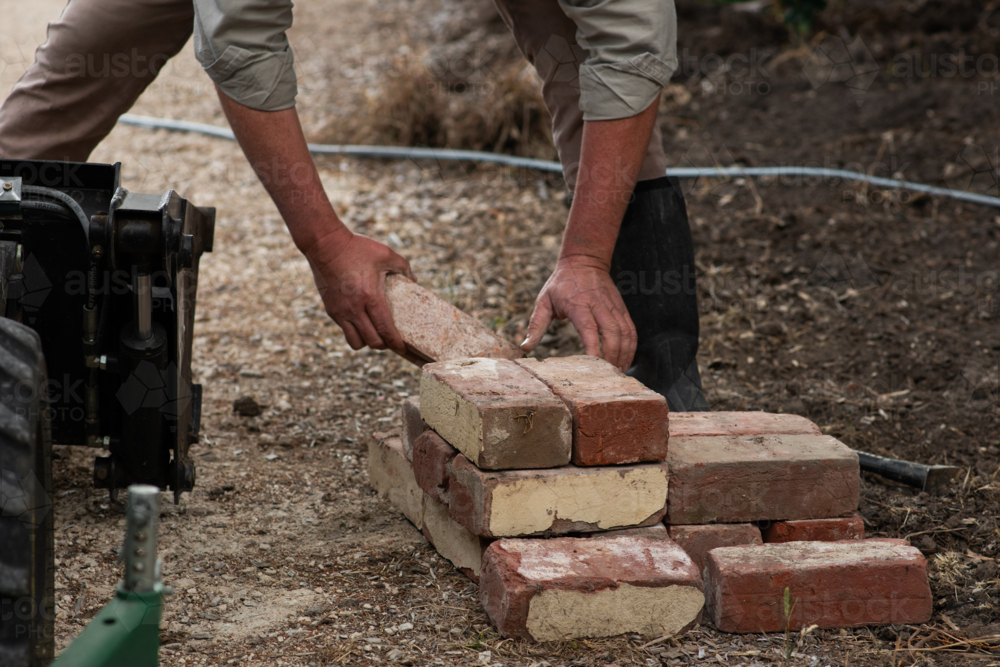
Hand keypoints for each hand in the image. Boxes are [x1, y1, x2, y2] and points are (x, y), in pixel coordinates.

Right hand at [303, 229, 414, 351]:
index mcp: (370, 296)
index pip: (385, 329)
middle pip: (371, 342)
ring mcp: (340, 311)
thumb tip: (414, 280)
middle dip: (384, 345)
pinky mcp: (330, 310)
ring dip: (366, 341)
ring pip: (355, 342)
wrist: (324, 244)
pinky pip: (344, 330)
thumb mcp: (385, 254)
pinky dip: (354, 330)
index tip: (403, 349)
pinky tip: (361, 321)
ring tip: (374, 333)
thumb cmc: (357, 248)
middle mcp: (354, 308)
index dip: (396, 343)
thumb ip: (403, 267)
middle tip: (390, 340)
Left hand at [521, 255, 636, 370]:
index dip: (593, 347)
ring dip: (624, 354)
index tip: (593, 365)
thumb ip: (536, 325)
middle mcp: (599, 305)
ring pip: (625, 332)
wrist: (584, 259)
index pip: (589, 328)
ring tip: (618, 373)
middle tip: (608, 375)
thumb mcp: (544, 300)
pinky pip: (631, 329)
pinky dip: (631, 346)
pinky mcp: (621, 308)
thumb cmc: (561, 283)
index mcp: (578, 304)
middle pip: (612, 333)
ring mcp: (613, 306)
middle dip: (612, 356)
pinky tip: (625, 360)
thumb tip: (525, 348)